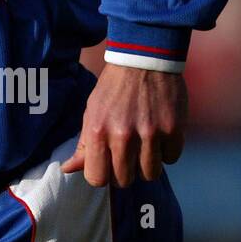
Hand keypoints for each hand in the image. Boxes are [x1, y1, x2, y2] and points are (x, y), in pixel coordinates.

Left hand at [60, 64, 186, 186]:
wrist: (142, 60)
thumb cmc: (112, 89)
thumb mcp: (91, 112)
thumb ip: (83, 145)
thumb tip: (68, 169)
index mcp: (97, 131)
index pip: (97, 178)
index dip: (102, 175)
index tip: (107, 165)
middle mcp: (123, 135)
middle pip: (124, 180)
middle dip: (125, 172)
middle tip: (127, 155)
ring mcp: (150, 133)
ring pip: (150, 174)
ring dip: (147, 165)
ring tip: (144, 146)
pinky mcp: (173, 129)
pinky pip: (171, 159)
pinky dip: (166, 152)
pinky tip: (159, 135)